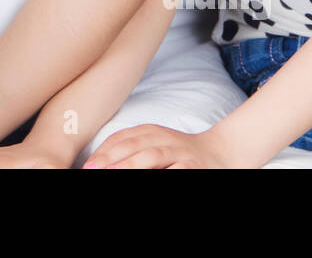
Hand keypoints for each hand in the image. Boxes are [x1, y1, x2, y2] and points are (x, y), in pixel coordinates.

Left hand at [83, 123, 238, 168]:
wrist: (223, 152)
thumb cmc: (181, 153)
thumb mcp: (156, 145)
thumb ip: (133, 149)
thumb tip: (101, 163)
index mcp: (151, 132)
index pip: (122, 138)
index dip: (104, 151)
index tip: (88, 165)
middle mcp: (164, 139)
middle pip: (133, 146)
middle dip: (110, 158)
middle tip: (92, 170)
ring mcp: (180, 152)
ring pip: (152, 157)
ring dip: (130, 166)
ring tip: (112, 173)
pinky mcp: (194, 167)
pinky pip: (176, 170)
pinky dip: (163, 173)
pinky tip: (148, 179)